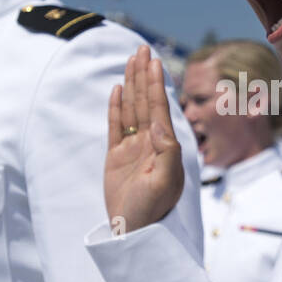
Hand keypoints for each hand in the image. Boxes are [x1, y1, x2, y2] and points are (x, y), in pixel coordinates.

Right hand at [105, 46, 184, 232]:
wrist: (133, 232)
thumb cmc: (152, 211)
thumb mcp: (164, 183)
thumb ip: (166, 152)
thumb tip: (158, 122)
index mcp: (164, 147)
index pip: (158, 109)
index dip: (155, 85)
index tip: (154, 62)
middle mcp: (150, 143)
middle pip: (145, 102)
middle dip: (144, 76)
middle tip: (142, 49)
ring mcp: (132, 149)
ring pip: (131, 109)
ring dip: (132, 84)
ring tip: (132, 61)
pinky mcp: (116, 157)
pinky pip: (116, 126)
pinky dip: (117, 107)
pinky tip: (119, 89)